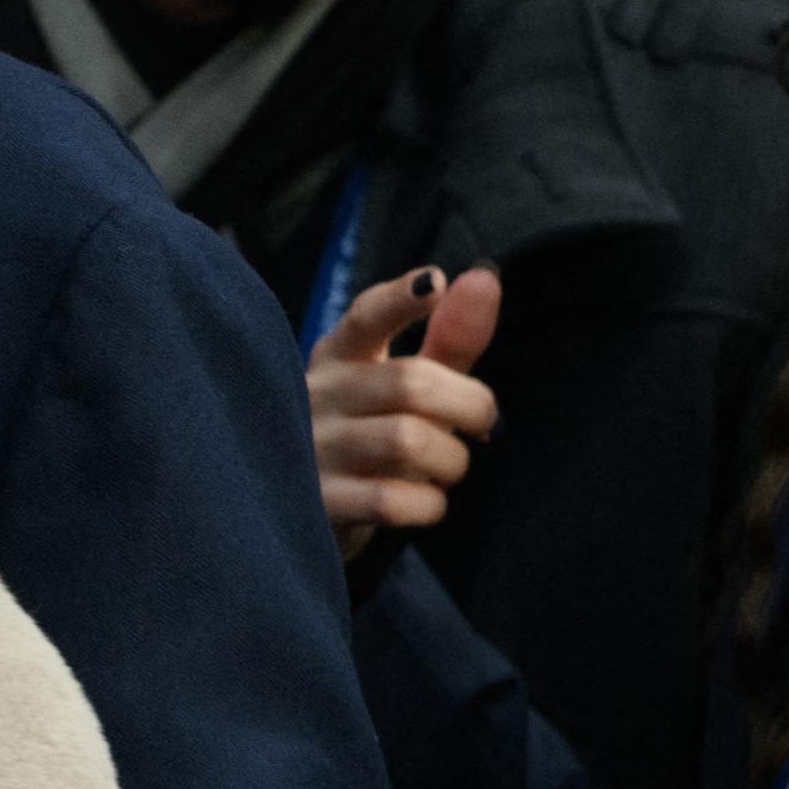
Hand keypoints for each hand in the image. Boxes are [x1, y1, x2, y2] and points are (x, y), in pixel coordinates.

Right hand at [306, 263, 501, 558]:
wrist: (305, 512)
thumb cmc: (371, 434)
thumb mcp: (408, 385)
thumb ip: (449, 337)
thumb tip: (484, 276)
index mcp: (338, 356)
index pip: (366, 318)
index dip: (400, 300)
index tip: (434, 284)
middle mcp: (318, 395)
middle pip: (411, 382)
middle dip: (470, 405)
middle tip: (483, 424)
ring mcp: (312, 448)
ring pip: (407, 441)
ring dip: (451, 460)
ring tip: (446, 466)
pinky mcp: (317, 502)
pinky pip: (390, 501)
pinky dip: (428, 504)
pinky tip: (424, 501)